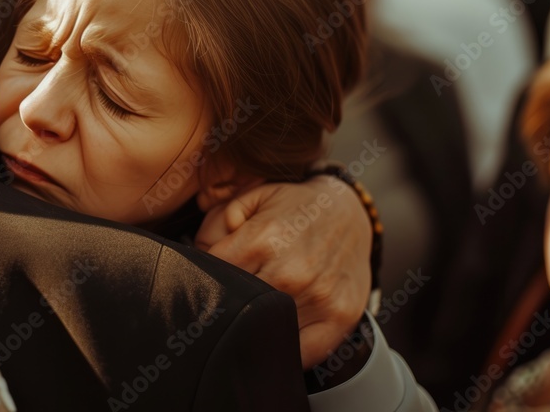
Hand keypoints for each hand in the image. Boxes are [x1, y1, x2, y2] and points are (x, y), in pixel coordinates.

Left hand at [194, 175, 371, 368]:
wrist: (348, 211)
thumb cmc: (294, 208)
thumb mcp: (250, 198)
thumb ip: (217, 223)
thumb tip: (200, 254)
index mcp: (263, 240)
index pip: (215, 276)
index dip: (210, 279)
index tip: (214, 280)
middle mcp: (290, 272)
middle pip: (238, 307)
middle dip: (231, 303)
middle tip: (237, 296)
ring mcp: (317, 297)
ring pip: (267, 330)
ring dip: (258, 326)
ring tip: (260, 309)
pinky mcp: (340, 316)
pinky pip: (305, 353)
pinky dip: (289, 350)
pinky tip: (281, 333)